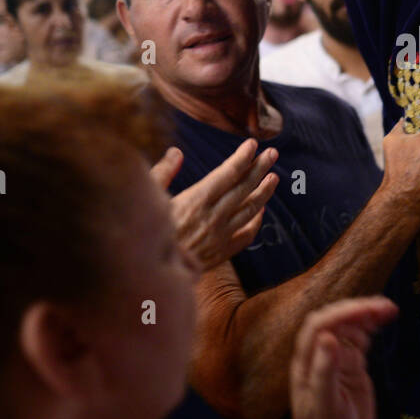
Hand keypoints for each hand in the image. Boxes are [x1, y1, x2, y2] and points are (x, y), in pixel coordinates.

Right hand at [154, 140, 279, 270]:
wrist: (149, 274)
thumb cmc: (145, 232)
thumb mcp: (148, 198)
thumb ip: (163, 172)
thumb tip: (176, 152)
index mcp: (196, 200)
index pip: (228, 173)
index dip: (243, 157)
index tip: (253, 144)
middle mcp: (213, 216)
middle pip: (244, 188)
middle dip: (260, 168)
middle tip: (272, 153)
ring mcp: (220, 235)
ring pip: (251, 210)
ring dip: (264, 192)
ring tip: (274, 177)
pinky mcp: (222, 252)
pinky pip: (247, 234)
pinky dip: (256, 221)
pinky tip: (261, 211)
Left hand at [288, 296, 397, 418]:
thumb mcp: (324, 406)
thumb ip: (324, 372)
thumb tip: (328, 337)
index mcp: (307, 362)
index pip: (319, 326)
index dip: (341, 313)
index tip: (367, 310)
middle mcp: (319, 355)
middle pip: (335, 320)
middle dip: (358, 309)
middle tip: (386, 307)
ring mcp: (336, 360)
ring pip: (349, 326)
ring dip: (367, 314)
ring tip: (390, 310)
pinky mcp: (352, 366)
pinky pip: (360, 339)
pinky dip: (372, 326)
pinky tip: (385, 320)